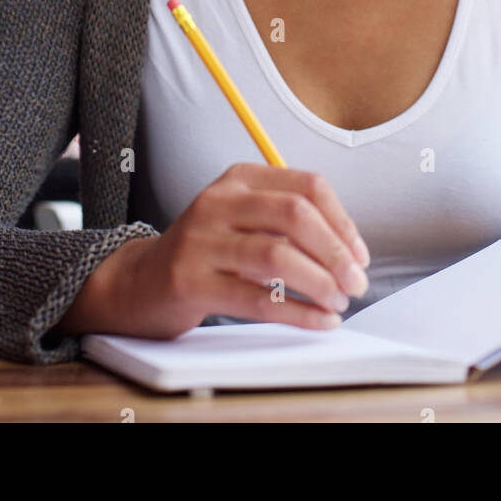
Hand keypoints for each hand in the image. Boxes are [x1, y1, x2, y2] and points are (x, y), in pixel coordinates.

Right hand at [61, 163, 369, 339]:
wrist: (140, 282)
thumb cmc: (207, 252)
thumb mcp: (242, 218)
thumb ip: (286, 219)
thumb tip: (349, 247)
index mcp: (238, 178)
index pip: (306, 186)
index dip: (342, 221)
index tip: (360, 254)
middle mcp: (218, 201)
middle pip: (295, 216)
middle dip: (336, 251)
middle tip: (356, 282)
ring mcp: (200, 240)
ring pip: (277, 256)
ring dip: (319, 283)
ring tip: (337, 302)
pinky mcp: (189, 281)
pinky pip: (256, 299)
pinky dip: (297, 314)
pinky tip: (318, 322)